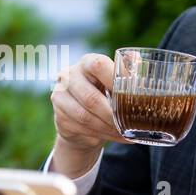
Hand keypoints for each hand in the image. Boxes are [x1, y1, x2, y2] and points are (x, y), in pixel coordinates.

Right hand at [50, 53, 128, 176]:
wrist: (83, 117)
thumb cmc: (105, 94)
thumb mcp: (116, 82)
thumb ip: (126, 72)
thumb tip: (136, 58)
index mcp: (86, 62)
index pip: (98, 65)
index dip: (115, 80)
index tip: (130, 96)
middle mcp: (69, 76)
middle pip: (91, 98)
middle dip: (112, 114)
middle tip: (128, 124)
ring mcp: (60, 96)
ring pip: (85, 117)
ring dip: (107, 127)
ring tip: (124, 132)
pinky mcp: (59, 116)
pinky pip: (80, 128)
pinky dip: (101, 135)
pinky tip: (114, 136)